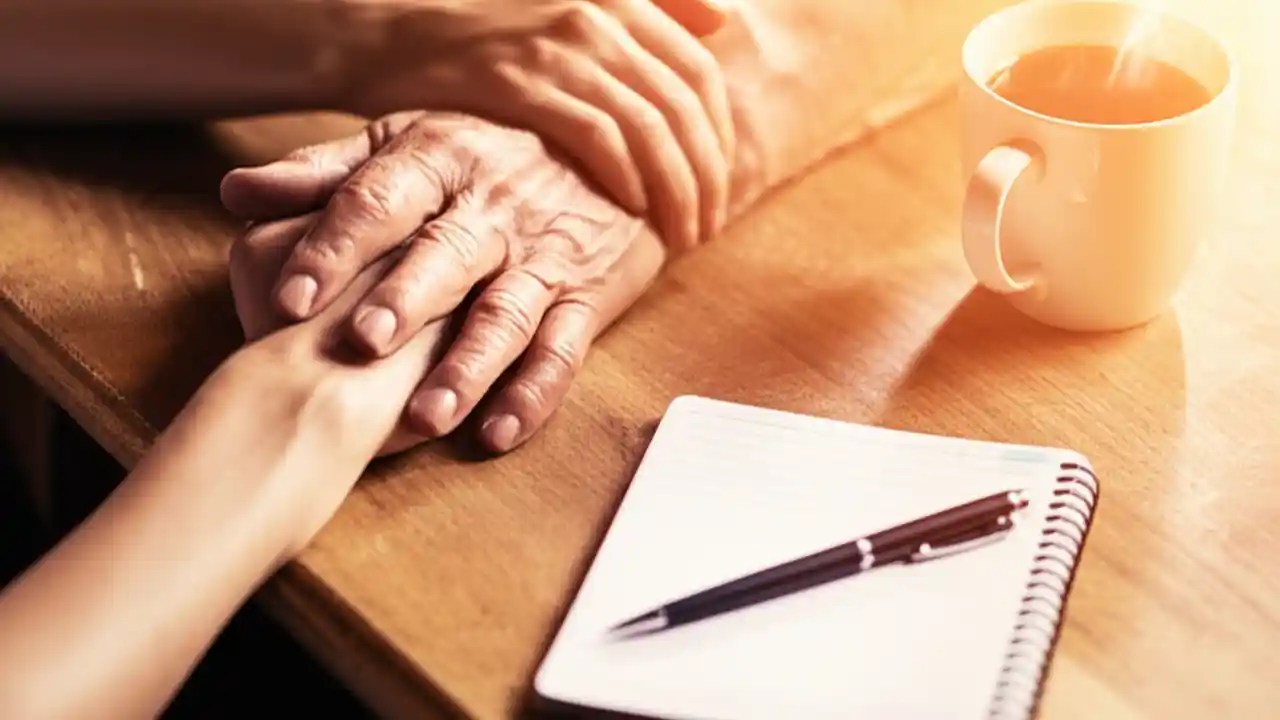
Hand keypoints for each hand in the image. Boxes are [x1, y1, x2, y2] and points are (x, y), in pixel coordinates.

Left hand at [225, 112, 668, 453]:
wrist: (606, 154)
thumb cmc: (484, 159)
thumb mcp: (408, 144)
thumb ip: (325, 173)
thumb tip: (237, 191)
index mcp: (438, 162)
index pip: (379, 200)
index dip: (334, 247)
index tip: (290, 298)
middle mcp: (492, 210)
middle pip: (446, 254)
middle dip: (406, 300)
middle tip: (363, 343)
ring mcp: (542, 258)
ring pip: (507, 313)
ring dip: (469, 364)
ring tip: (427, 416)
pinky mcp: (585, 299)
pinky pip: (565, 349)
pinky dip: (535, 393)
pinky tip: (498, 433)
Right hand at [330, 0, 731, 249]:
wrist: (388, 25)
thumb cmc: (483, 27)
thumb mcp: (570, 5)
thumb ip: (647, 8)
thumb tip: (720, 20)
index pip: (699, 73)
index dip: (721, 135)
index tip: (720, 184)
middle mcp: (599, 16)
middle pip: (686, 106)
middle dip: (709, 175)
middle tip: (711, 225)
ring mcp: (560, 48)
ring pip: (651, 128)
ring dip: (678, 189)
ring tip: (683, 235)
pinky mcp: (521, 82)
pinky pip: (599, 136)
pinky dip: (627, 177)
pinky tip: (634, 209)